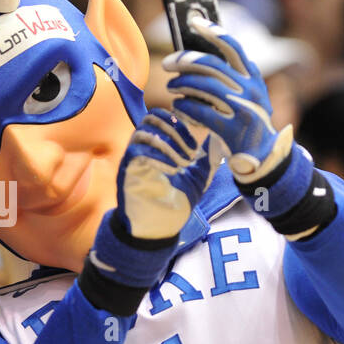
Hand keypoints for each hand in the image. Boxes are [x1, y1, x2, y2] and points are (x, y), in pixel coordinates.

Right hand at [115, 108, 215, 240]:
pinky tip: (172, 171)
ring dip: (167, 144)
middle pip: (151, 118)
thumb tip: (216, 138)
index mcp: (158, 145)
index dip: (180, 123)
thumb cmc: (176, 203)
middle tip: (189, 152)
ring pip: (143, 132)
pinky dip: (158, 157)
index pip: (162, 116)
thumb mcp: (198, 178)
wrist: (160, 228)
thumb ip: (207, 159)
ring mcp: (133, 158)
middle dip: (174, 130)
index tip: (195, 145)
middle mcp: (143, 147)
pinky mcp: (126, 171)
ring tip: (182, 164)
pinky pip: (137, 152)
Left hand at [163, 16, 292, 181]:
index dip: (213, 32)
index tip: (194, 21)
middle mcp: (250, 89)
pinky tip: (179, 107)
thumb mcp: (244, 94)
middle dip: (186, 61)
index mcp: (252, 77)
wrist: (264, 155)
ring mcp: (242, 109)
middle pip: (212, 66)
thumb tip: (193, 59)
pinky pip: (200, 112)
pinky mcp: (232, 129)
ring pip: (204, 87)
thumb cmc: (245, 120)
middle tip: (169, 64)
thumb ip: (227, 78)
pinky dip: (185, 107)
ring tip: (172, 87)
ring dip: (182, 85)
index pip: (233, 47)